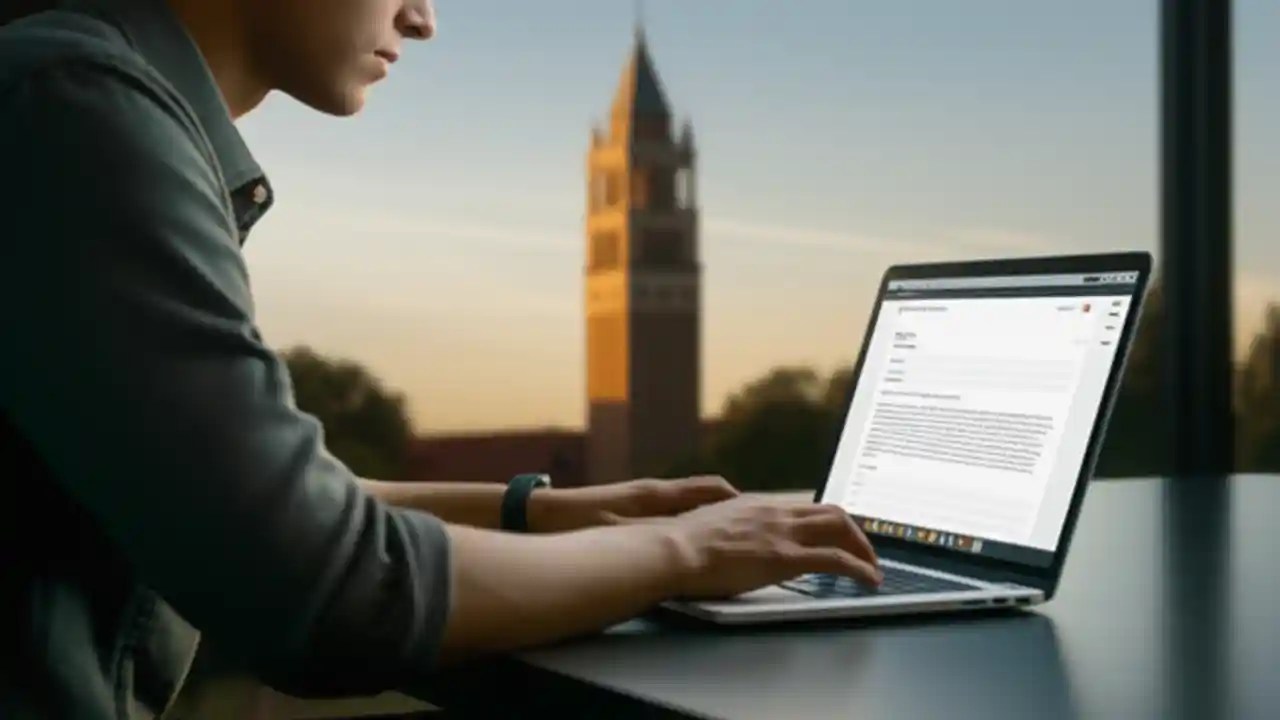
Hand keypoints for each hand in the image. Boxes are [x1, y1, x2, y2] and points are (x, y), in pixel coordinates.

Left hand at [528, 476, 738, 533]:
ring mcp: (638, 497)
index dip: (735, 500)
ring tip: (725, 527)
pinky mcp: (624, 506)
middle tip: (751, 516)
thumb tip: (695, 530)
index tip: (755, 509)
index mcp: (655, 494)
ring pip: (685, 500)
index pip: (709, 489)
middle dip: (728, 503)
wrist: (535, 512)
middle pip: (702, 492)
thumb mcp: (620, 530)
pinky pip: (667, 509)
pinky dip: (685, 518)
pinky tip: (683, 534)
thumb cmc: (577, 522)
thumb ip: (658, 533)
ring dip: (706, 511)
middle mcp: (651, 491)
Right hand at [661, 496, 881, 598]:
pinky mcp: (785, 558)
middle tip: (863, 553)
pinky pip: (836, 559)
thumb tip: (729, 534)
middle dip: (854, 532)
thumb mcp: (708, 525)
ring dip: (863, 548)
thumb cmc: (680, 544)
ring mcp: (782, 533)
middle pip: (831, 512)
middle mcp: (775, 512)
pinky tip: (869, 581)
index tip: (834, 536)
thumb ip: (728, 526)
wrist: (673, 549)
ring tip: (871, 569)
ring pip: (840, 528)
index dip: (825, 523)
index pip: (804, 507)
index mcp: (757, 506)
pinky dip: (860, 569)